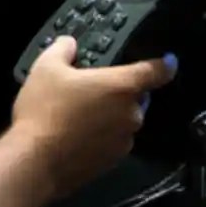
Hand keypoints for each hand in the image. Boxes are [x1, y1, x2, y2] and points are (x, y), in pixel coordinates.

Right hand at [11, 37, 175, 197]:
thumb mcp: (46, 68)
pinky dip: (101, 138)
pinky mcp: (113, 162)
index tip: (169, 61)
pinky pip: (113, 142)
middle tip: (90, 91)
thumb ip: (62, 49)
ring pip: (123, 121)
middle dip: (118, 93)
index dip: (165, 64)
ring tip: (78, 117)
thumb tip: (70, 44)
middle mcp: (131, 113)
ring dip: (110, 117)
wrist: (35, 161)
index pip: (157, 71)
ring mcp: (124, 141)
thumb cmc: (45, 109)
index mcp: (122, 86)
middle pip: (135, 97)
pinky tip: (76, 137)